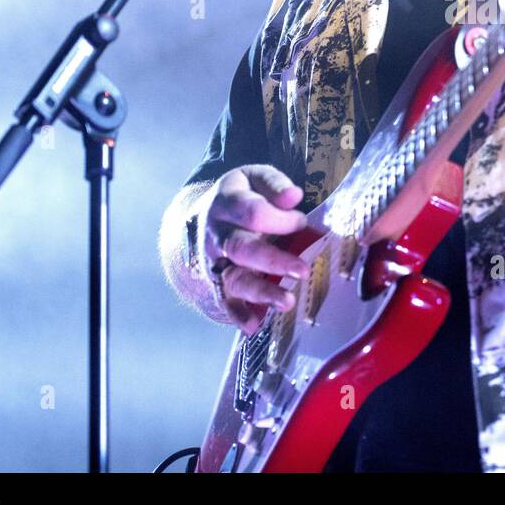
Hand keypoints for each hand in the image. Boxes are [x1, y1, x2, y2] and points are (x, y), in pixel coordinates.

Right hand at [198, 165, 310, 335]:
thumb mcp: (255, 178)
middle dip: (273, 260)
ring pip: (235, 277)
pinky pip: (225, 299)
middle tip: (302, 270)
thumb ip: (275, 185)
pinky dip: (238, 313)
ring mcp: (215, 260)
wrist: (202, 216)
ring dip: (260, 292)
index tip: (302, 221)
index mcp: (227, 202)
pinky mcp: (217, 280)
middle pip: (242, 248)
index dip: (280, 219)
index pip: (253, 212)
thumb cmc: (243, 195)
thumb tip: (294, 196)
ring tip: (287, 303)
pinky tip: (253, 326)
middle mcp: (217, 233)